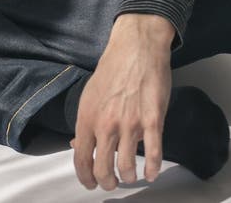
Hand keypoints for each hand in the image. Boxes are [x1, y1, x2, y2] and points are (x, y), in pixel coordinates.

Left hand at [70, 14, 172, 190]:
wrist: (136, 46)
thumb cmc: (113, 68)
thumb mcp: (90, 93)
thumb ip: (85, 122)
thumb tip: (76, 145)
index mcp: (87, 117)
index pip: (81, 158)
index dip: (85, 177)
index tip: (91, 183)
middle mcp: (106, 124)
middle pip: (103, 169)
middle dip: (108, 182)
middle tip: (112, 182)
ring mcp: (130, 123)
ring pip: (127, 167)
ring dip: (129, 177)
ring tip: (131, 176)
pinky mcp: (152, 120)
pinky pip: (154, 155)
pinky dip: (152, 169)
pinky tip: (151, 172)